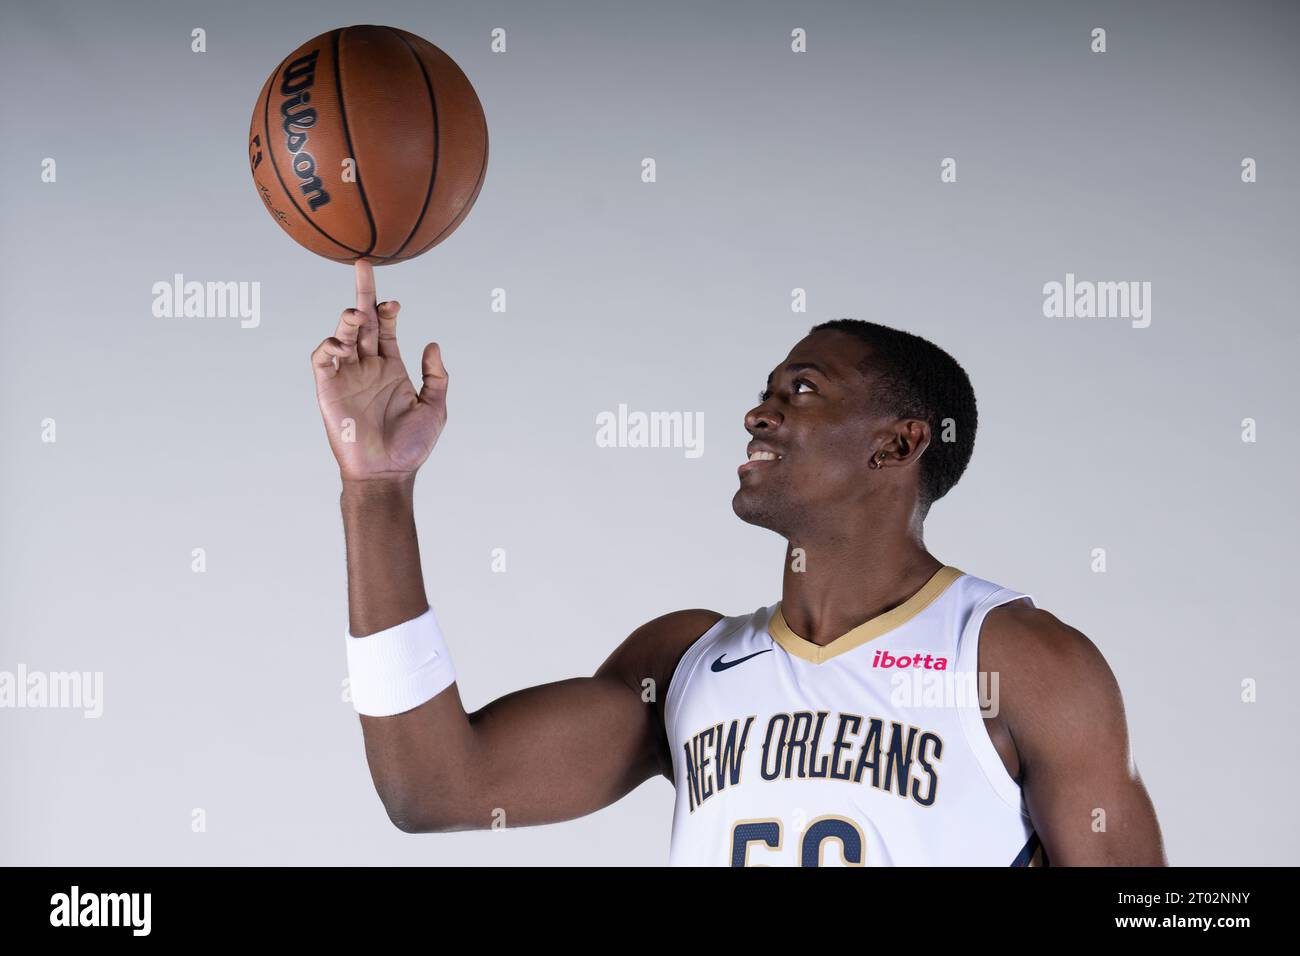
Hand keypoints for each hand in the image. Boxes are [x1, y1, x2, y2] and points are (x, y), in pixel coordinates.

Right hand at [311, 262, 448, 481]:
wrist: (387, 474)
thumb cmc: (411, 446)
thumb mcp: (435, 408)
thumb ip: (437, 376)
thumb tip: (433, 343)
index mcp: (391, 368)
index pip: (385, 328)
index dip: (387, 310)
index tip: (395, 303)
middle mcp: (367, 367)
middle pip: (362, 321)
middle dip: (363, 293)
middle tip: (364, 264)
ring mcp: (347, 376)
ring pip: (342, 334)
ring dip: (348, 318)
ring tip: (358, 313)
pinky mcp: (328, 389)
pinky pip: (322, 358)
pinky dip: (329, 344)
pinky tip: (343, 344)